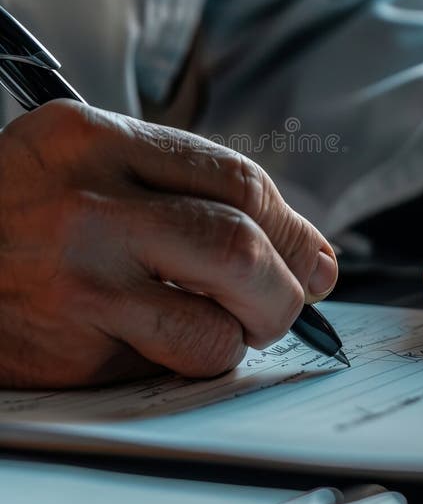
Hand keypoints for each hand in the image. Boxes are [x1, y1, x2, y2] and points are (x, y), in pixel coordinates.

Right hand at [0, 101, 336, 387]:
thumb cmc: (20, 216)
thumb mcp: (88, 171)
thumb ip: (189, 194)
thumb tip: (312, 256)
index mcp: (91, 139)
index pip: (232, 177)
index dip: (290, 223)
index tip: (309, 253)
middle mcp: (84, 202)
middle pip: (238, 243)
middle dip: (286, 283)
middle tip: (287, 300)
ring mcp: (75, 279)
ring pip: (216, 318)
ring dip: (245, 332)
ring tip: (230, 328)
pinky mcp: (67, 349)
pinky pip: (170, 364)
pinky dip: (195, 362)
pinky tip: (173, 347)